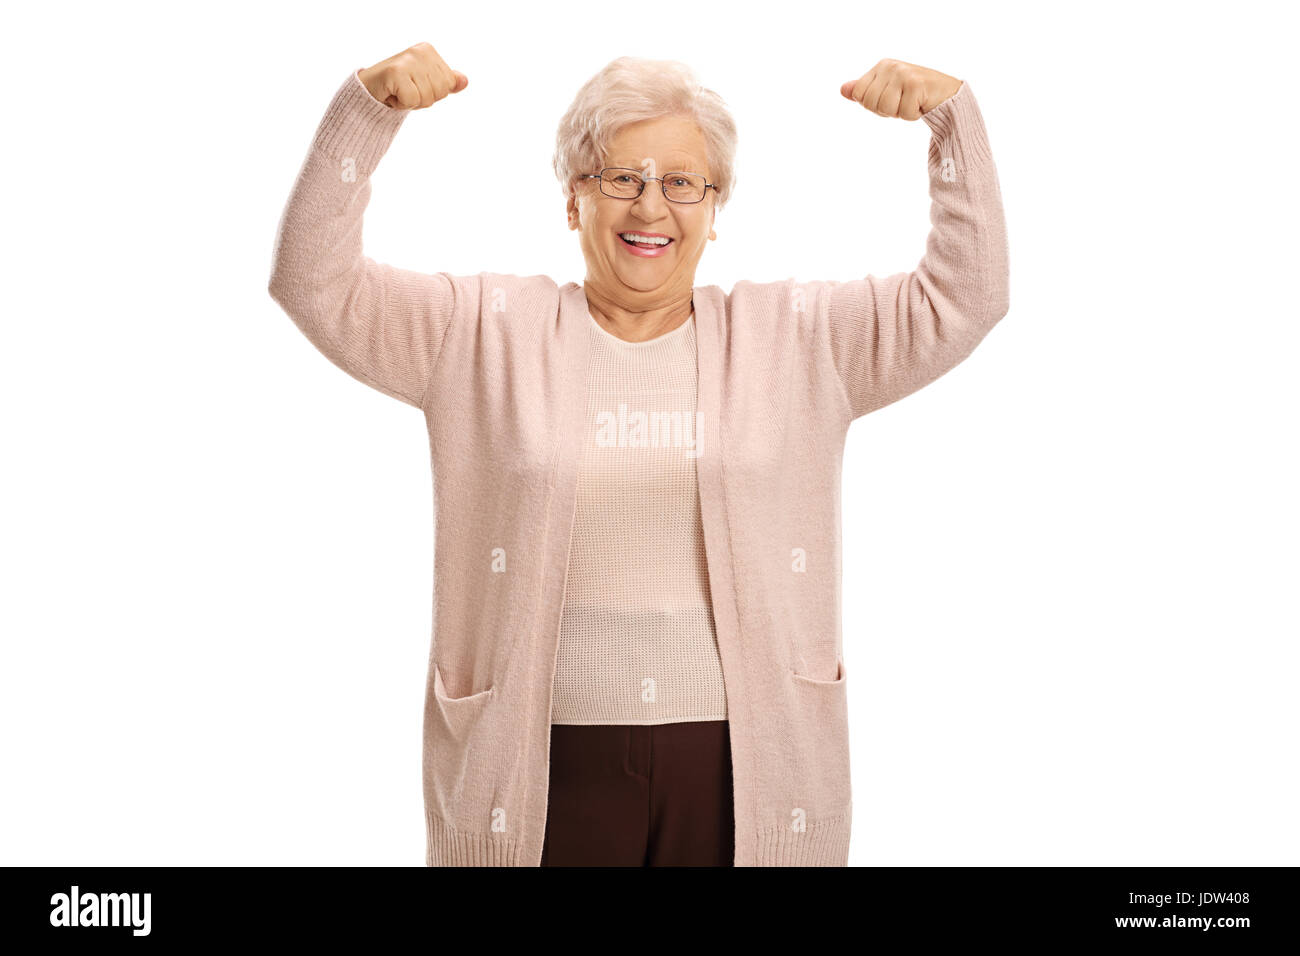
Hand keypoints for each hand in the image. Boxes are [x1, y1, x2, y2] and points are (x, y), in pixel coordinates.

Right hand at [359, 42, 467, 109]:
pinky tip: (392, 94)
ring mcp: (408, 60)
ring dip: (411, 103)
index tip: (415, 86)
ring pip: (427, 99)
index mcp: (428, 51)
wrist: (368, 90)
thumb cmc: (399, 87)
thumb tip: (465, 81)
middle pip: (440, 92)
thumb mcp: (426, 83)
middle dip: (423, 99)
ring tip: (398, 92)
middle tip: (406, 90)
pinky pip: (413, 101)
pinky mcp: (396, 72)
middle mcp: (419, 52)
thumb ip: (446, 82)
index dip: (433, 93)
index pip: (449, 84)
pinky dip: (401, 104)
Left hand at [840, 59, 960, 119]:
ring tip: (911, 102)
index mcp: (881, 66)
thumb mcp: (885, 90)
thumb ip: (864, 90)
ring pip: (886, 109)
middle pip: (871, 103)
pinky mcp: (917, 84)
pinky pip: (904, 113)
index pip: (859, 94)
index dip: (872, 105)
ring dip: (900, 113)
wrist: (946, 93)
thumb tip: (843, 89)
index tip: (889, 99)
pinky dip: (913, 115)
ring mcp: (904, 74)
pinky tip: (921, 104)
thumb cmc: (913, 94)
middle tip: (902, 102)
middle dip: (886, 110)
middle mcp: (891, 66)